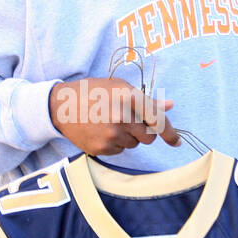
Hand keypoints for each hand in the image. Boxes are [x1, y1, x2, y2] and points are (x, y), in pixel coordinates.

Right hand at [48, 77, 181, 155]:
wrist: (60, 106)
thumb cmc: (93, 92)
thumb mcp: (119, 87)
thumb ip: (146, 100)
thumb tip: (169, 107)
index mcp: (129, 98)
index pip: (157, 120)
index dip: (170, 133)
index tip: (177, 142)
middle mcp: (122, 117)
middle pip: (148, 136)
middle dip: (143, 131)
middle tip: (127, 120)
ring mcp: (111, 135)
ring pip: (134, 144)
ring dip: (128, 136)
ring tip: (109, 123)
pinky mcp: (102, 148)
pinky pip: (119, 150)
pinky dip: (114, 143)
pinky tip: (101, 131)